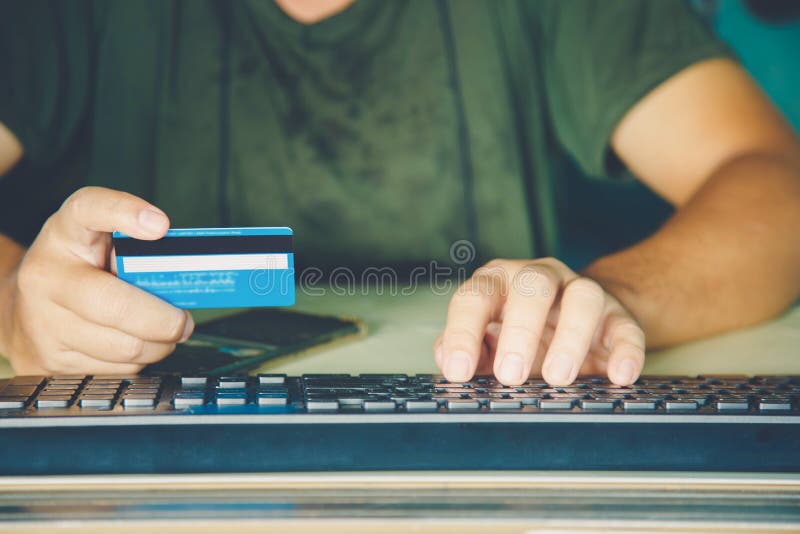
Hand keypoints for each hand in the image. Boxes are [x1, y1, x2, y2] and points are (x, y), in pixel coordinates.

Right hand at [1, 187, 193, 373]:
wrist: (22, 307)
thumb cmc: (80, 269)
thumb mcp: (101, 243)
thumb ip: (140, 249)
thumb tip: (190, 277)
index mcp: (65, 233)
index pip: (89, 210)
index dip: (125, 213)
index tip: (161, 225)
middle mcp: (46, 275)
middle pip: (117, 306)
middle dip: (164, 321)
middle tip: (183, 322)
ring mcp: (41, 321)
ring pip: (122, 347)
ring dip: (157, 346)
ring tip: (162, 334)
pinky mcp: (46, 361)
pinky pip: (114, 370)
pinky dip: (134, 362)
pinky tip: (130, 345)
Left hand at [434, 258, 644, 385]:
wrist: (577, 320)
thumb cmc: (520, 332)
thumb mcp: (488, 340)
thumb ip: (467, 348)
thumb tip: (450, 360)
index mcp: (498, 283)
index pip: (474, 298)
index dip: (464, 334)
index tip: (459, 371)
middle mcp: (538, 279)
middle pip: (532, 287)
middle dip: (520, 331)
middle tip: (510, 375)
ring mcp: (580, 292)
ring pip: (583, 296)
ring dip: (571, 337)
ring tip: (559, 377)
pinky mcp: (617, 315)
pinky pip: (626, 326)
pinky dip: (626, 351)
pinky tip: (618, 376)